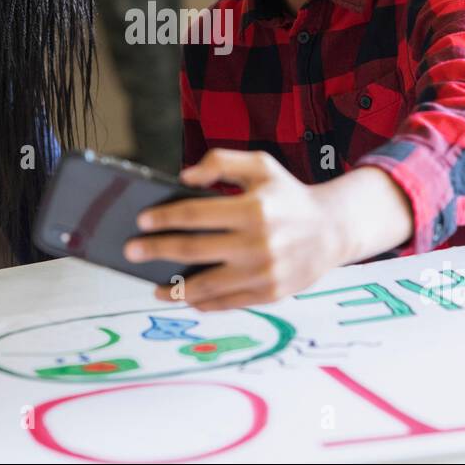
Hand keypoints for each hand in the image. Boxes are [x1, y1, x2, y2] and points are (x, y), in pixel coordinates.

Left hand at [126, 149, 412, 310]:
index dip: (164, 218)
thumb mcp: (261, 165)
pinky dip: (202, 303)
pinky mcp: (270, 294)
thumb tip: (184, 177)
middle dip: (156, 251)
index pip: (196, 214)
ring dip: (174, 289)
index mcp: (254, 208)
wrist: (332, 230)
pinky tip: (185, 299)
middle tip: (131, 251)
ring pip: (207, 286)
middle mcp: (258, 243)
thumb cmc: (288, 195)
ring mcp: (264, 272)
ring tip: (154, 287)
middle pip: (193, 249)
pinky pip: (227, 302)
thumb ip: (221, 162)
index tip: (141, 222)